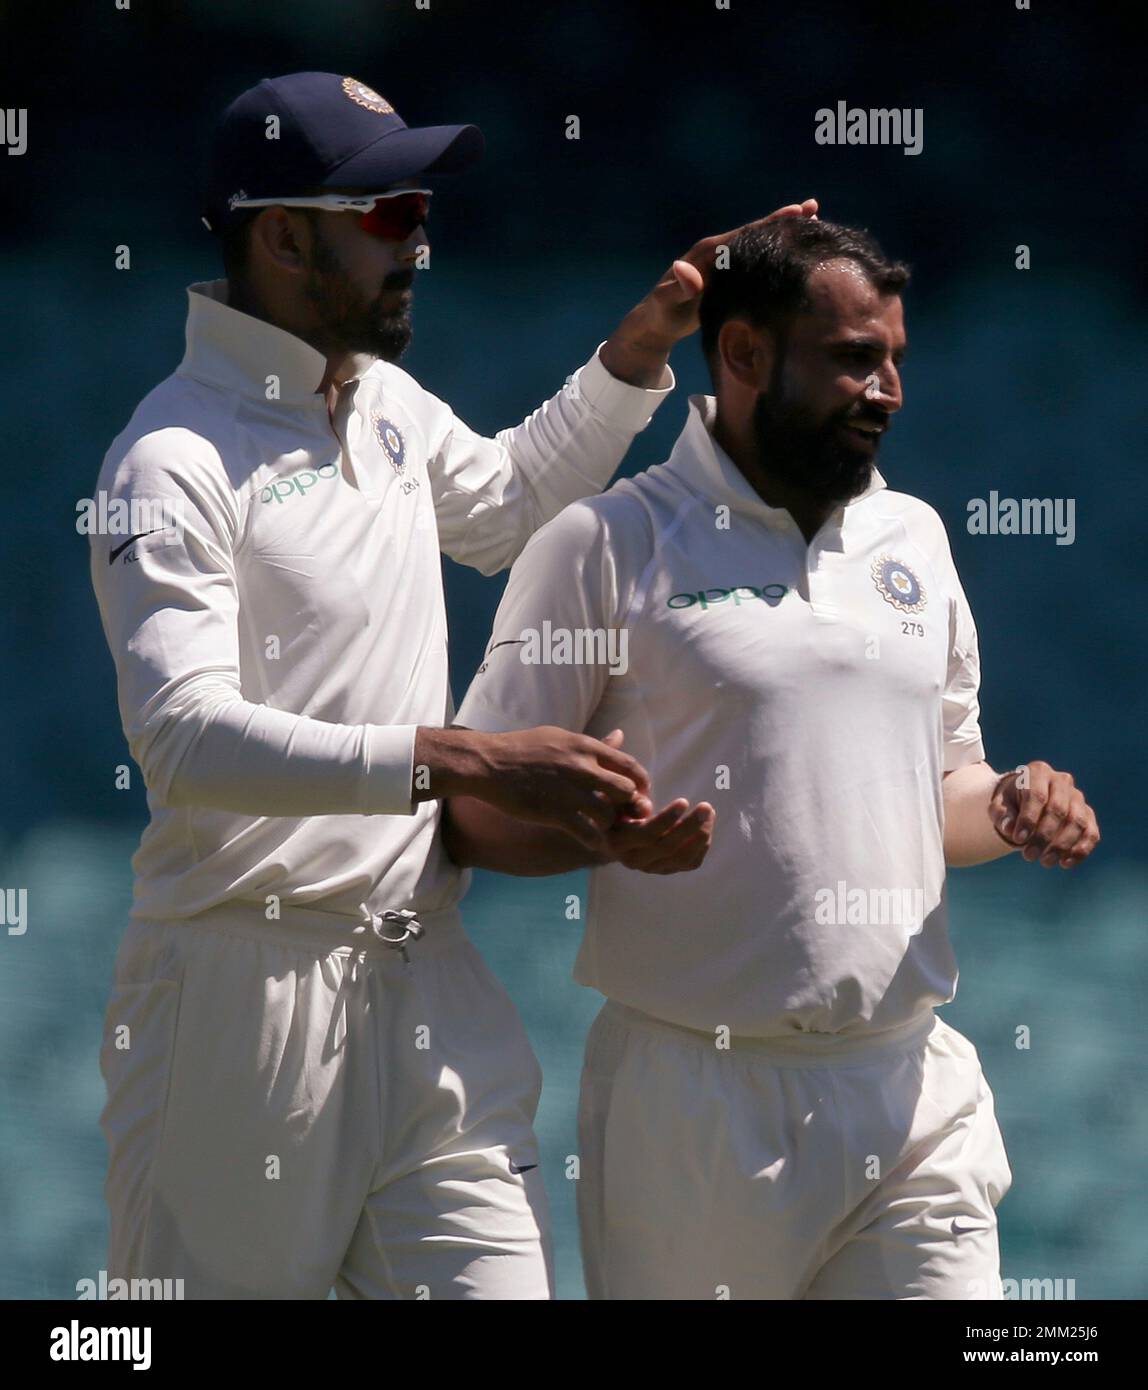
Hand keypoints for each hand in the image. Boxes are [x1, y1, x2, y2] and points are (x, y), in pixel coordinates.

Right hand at [462, 725, 650, 852]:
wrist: (489, 763)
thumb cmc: (523, 748)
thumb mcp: (561, 737)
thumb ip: (594, 743)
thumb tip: (620, 736)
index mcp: (586, 746)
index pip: (630, 765)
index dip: (640, 783)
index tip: (637, 794)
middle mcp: (583, 767)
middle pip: (626, 791)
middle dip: (627, 805)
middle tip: (621, 813)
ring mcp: (570, 792)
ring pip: (609, 815)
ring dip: (608, 824)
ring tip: (599, 825)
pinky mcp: (556, 813)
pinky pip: (588, 833)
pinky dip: (592, 840)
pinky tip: (587, 839)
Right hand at [592, 731, 714, 873]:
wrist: (606, 837)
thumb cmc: (609, 804)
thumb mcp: (607, 786)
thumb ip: (613, 765)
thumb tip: (619, 734)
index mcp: (616, 839)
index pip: (647, 834)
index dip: (668, 819)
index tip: (684, 800)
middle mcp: (631, 858)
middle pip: (667, 847)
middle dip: (690, 827)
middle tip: (706, 806)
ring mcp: (649, 867)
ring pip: (680, 858)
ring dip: (699, 836)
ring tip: (709, 813)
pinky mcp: (663, 868)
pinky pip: (688, 864)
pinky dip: (701, 848)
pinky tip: (706, 828)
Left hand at [599, 198, 818, 385]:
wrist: (654, 324)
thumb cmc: (660, 315)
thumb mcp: (666, 303)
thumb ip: (676, 289)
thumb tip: (685, 271)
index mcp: (706, 254)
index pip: (743, 234)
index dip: (770, 224)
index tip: (795, 212)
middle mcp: (716, 253)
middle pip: (755, 233)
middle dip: (783, 221)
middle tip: (814, 208)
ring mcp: (722, 264)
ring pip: (757, 244)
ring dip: (783, 234)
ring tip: (812, 222)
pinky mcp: (726, 276)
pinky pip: (754, 260)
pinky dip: (773, 253)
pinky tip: (791, 252)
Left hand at [989, 761, 1099, 867]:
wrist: (1026, 801)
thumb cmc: (1011, 802)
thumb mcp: (999, 805)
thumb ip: (1001, 814)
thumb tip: (1008, 828)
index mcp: (1038, 772)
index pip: (1037, 796)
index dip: (1028, 819)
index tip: (1017, 839)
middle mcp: (1061, 781)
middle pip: (1058, 810)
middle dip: (1043, 836)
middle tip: (1028, 856)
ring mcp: (1077, 797)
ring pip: (1077, 822)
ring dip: (1062, 846)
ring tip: (1045, 862)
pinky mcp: (1088, 814)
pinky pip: (1091, 833)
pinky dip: (1081, 850)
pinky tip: (1065, 863)